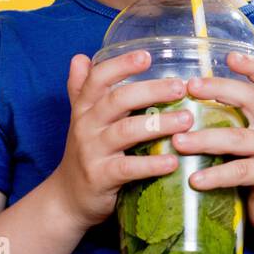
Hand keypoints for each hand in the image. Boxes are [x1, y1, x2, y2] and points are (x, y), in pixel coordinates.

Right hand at [51, 50, 193, 231]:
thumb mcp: (80, 119)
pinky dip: (151, 164)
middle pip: (117, 100)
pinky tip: (173, 161)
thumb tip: (80, 57)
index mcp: (85, 108)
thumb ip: (81, 88)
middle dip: (150, 91)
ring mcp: (92, 152)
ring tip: (187, 120)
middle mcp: (86, 125)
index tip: (147, 55)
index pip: (98, 78)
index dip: (121, 65)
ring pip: (126, 131)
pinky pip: (128, 168)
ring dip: (159, 124)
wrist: (67, 198)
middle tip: (180, 87)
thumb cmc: (85, 152)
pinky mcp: (101, 177)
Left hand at [171, 50, 253, 241]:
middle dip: (218, 89)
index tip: (229, 55)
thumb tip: (185, 111)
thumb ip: (235, 125)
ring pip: (238, 137)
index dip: (252, 66)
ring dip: (204, 138)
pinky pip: (241, 171)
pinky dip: (216, 175)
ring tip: (177, 141)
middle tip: (189, 87)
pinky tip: (195, 179)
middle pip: (250, 98)